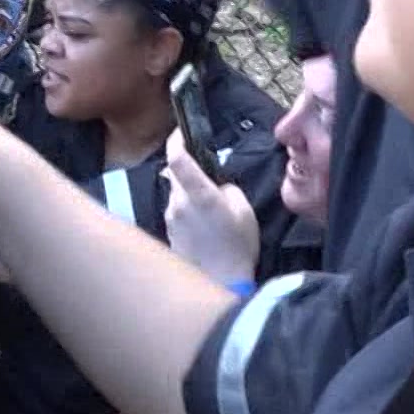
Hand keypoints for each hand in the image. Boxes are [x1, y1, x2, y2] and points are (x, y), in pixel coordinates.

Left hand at [162, 130, 258, 285]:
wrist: (221, 282)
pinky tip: (204, 226)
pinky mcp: (169, 231)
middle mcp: (179, 203)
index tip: (181, 131)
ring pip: (176, 194)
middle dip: (188, 171)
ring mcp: (171, 218)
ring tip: (212, 210)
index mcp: (199, 195)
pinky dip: (187, 211)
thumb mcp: (244, 211)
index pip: (178, 159)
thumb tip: (216, 185)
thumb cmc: (238, 246)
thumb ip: (226, 189)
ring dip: (189, 193)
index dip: (176, 140)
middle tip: (209, 179)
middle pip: (175, 174)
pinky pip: (177, 211)